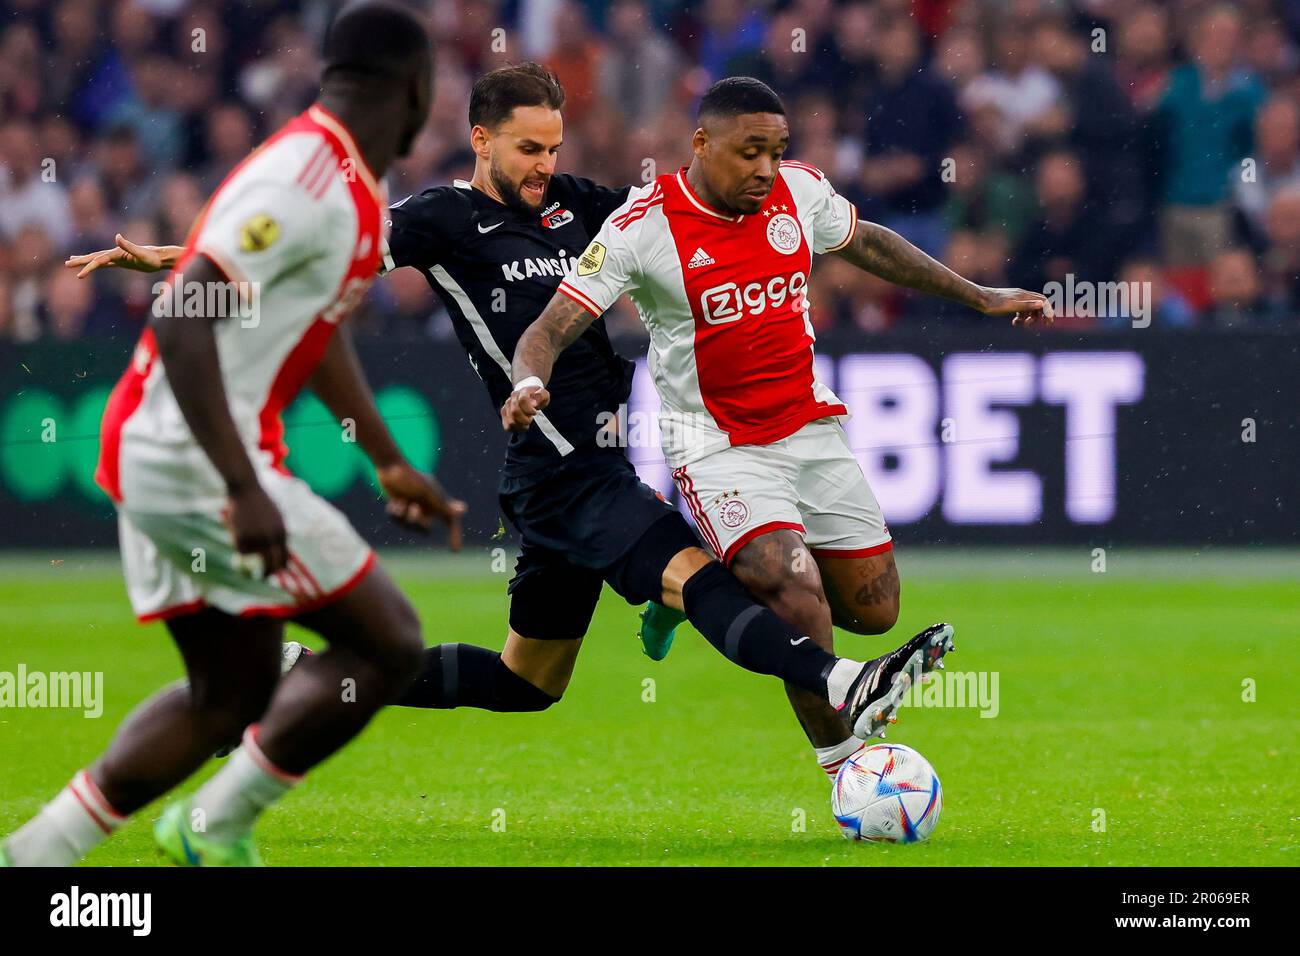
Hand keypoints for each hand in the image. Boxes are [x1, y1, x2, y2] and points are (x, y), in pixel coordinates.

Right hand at [65, 234, 182, 277]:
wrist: (160, 257)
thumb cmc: (152, 257)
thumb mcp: (141, 253)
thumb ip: (128, 245)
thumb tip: (116, 236)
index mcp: (117, 252)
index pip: (99, 261)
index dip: (88, 268)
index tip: (79, 275)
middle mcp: (115, 253)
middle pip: (94, 257)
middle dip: (80, 262)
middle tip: (66, 264)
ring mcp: (117, 257)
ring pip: (97, 259)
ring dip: (84, 260)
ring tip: (71, 261)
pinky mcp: (121, 262)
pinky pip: (105, 264)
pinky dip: (96, 264)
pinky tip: (92, 265)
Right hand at [224, 483, 287, 577]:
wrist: (246, 489)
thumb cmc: (260, 502)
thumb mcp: (274, 518)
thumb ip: (277, 535)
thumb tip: (278, 553)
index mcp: (282, 533)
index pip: (284, 557)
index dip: (279, 567)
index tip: (274, 571)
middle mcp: (272, 538)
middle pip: (270, 564)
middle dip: (266, 573)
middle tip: (261, 576)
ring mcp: (257, 539)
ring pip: (251, 556)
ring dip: (246, 547)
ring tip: (244, 530)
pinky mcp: (243, 537)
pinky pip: (240, 550)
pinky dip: (237, 543)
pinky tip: (237, 527)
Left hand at [376, 461, 466, 549]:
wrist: (391, 468)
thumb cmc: (414, 479)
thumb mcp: (430, 494)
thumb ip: (445, 505)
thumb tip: (464, 510)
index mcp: (438, 503)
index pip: (451, 522)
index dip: (455, 535)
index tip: (455, 550)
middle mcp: (428, 507)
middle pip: (425, 528)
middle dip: (416, 520)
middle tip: (412, 507)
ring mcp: (413, 508)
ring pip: (409, 526)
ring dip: (403, 515)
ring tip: (401, 501)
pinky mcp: (399, 508)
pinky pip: (397, 521)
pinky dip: (394, 512)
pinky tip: (394, 501)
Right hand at [500, 385, 549, 431]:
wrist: (528, 396)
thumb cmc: (537, 397)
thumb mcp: (544, 395)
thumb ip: (540, 396)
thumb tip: (534, 403)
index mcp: (522, 391)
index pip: (522, 400)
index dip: (529, 409)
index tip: (534, 412)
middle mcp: (512, 398)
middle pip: (514, 412)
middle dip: (525, 419)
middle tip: (531, 419)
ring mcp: (507, 406)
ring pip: (511, 421)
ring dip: (521, 425)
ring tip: (526, 423)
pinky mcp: (504, 414)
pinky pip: (507, 426)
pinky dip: (515, 429)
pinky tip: (521, 426)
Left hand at [979, 287, 1054, 326]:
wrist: (979, 298)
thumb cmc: (994, 303)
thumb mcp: (1011, 306)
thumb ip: (1027, 305)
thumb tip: (1042, 304)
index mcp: (1024, 295)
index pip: (1042, 300)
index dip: (1048, 311)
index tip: (1048, 322)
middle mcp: (1021, 295)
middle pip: (1037, 304)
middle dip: (1040, 315)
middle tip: (1040, 325)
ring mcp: (1015, 299)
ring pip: (1028, 308)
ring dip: (1029, 317)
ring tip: (1023, 325)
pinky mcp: (1009, 302)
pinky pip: (1019, 310)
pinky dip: (1020, 317)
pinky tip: (1014, 323)